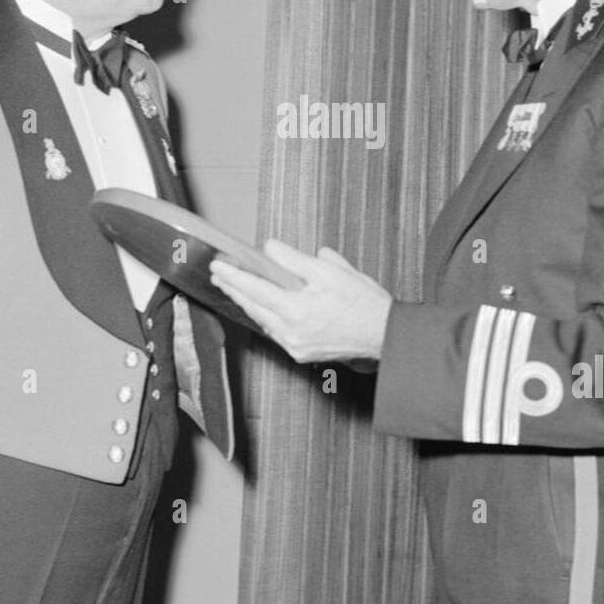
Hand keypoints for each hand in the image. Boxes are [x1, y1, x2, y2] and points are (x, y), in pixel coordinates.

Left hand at [210, 240, 393, 363]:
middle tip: (219, 275)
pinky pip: (275, 332)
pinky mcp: (302, 353)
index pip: (254, 289)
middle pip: (253, 307)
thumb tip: (271, 249)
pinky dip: (265, 317)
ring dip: (247, 303)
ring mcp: (296, 346)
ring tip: (235, 288)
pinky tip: (262, 307)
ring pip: (262, 321)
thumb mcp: (331, 271)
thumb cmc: (364, 303)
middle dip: (234, 289)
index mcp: (297, 310)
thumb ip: (295, 260)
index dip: (233, 276)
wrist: (386, 335)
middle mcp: (292, 332)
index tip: (217, 265)